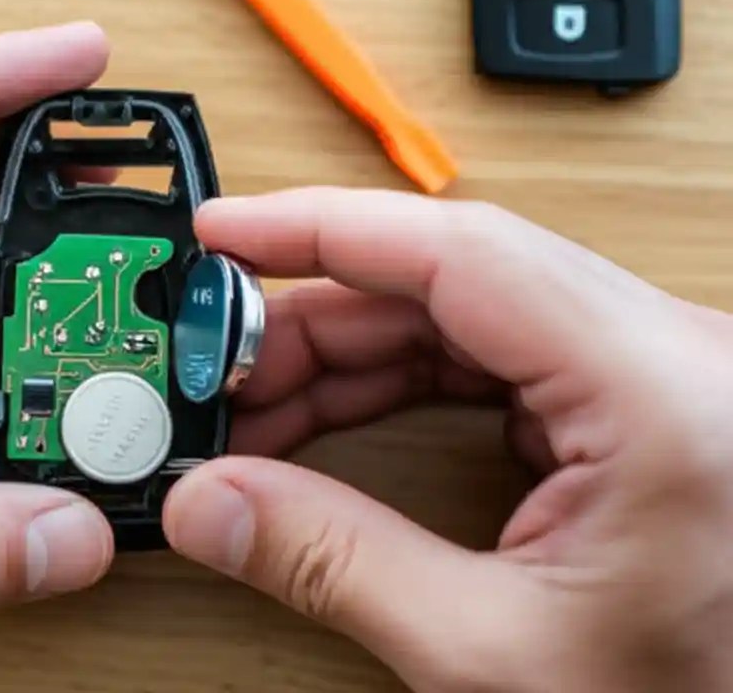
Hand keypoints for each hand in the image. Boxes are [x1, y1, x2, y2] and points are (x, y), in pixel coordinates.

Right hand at [163, 188, 732, 691]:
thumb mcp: (489, 648)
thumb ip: (334, 564)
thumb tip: (212, 502)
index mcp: (657, 393)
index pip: (460, 255)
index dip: (323, 229)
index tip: (226, 234)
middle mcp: (664, 358)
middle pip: (445, 282)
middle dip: (312, 317)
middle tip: (216, 363)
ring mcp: (646, 375)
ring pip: (455, 316)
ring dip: (342, 355)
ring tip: (253, 405)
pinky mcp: (622, 404)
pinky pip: (483, 357)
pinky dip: (391, 382)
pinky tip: (323, 416)